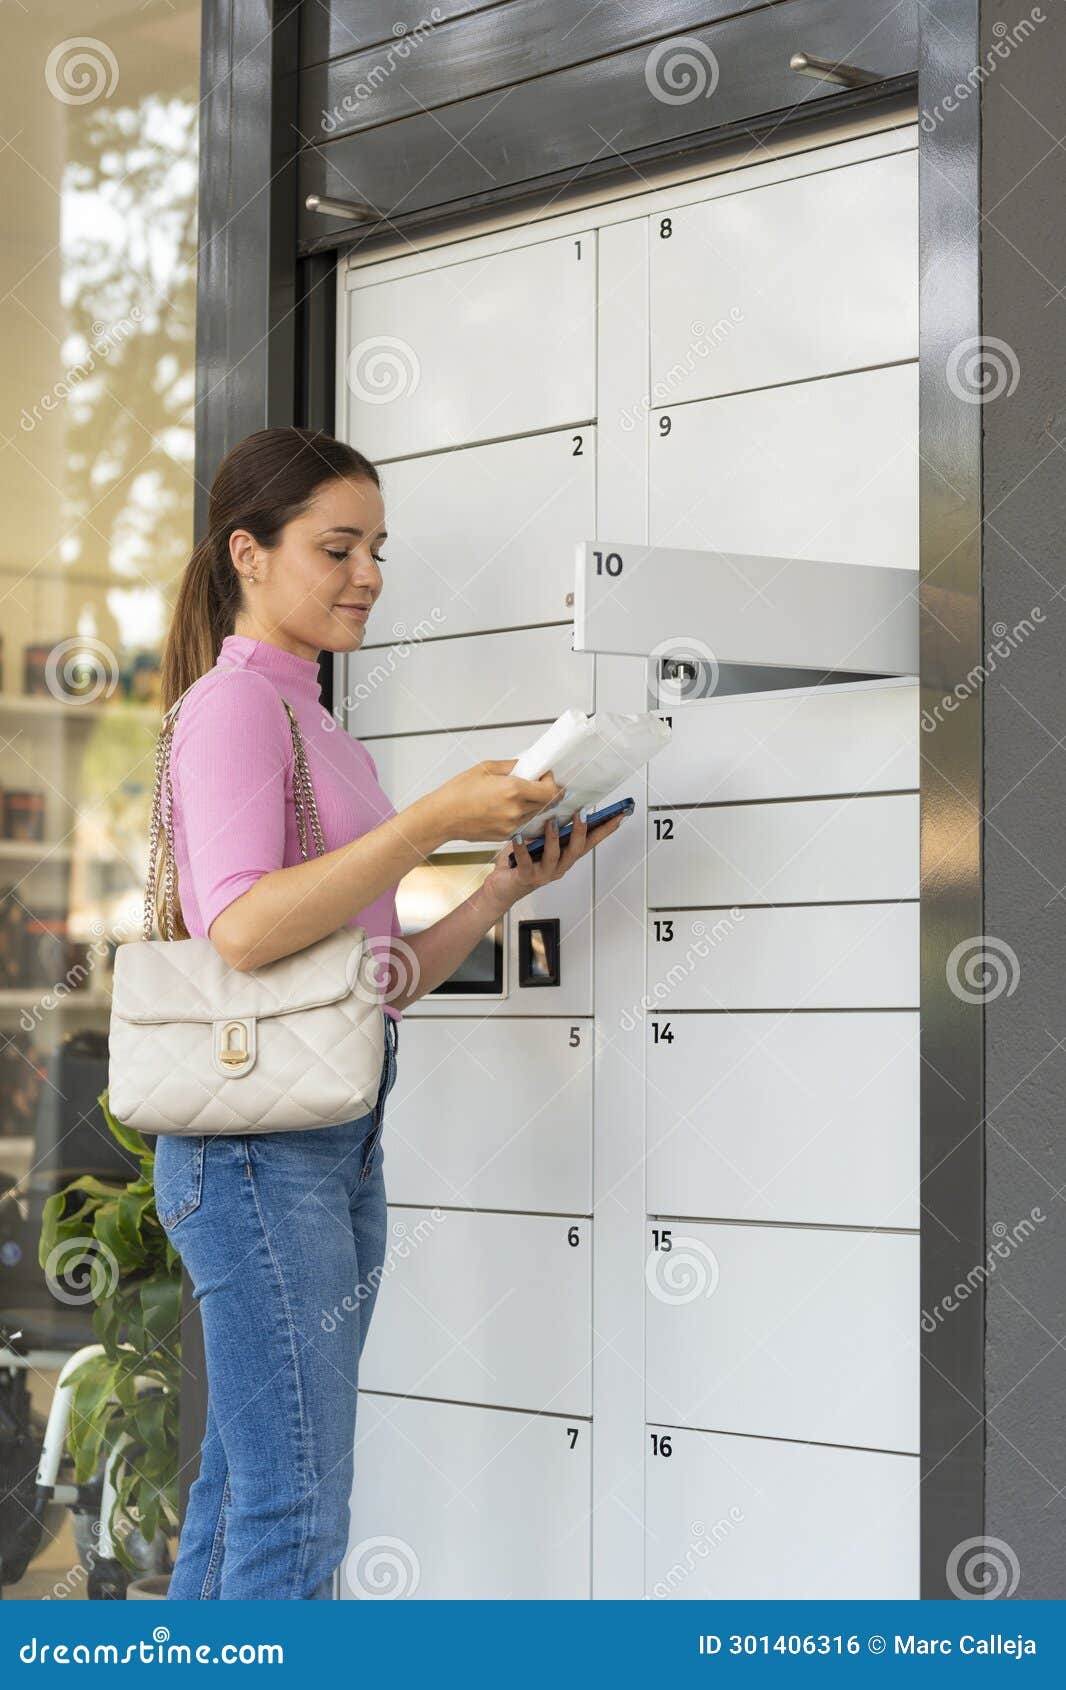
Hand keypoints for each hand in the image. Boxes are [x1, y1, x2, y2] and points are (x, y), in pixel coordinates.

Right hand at [427, 759, 563, 841]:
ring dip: (534, 803)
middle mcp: (516, 810)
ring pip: (536, 814)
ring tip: (515, 795)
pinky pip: (523, 823)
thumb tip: (528, 766)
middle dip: (544, 791)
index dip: (552, 782)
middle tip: (534, 783)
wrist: (442, 817)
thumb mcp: (486, 768)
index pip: (551, 791)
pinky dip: (521, 814)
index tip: (544, 775)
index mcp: (513, 790)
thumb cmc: (458, 792)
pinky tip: (505, 807)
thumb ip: (512, 766)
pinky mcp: (506, 835)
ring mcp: (512, 825)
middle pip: (547, 803)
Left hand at [481, 806, 626, 906]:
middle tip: (584, 813)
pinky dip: (522, 849)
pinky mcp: (526, 877)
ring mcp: (544, 874)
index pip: (590, 842)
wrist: (502, 888)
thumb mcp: (539, 841)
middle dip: (582, 831)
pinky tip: (518, 837)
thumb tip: (556, 804)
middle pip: (577, 849)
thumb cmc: (520, 863)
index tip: (617, 816)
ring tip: (553, 822)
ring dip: (555, 839)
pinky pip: (526, 862)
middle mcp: (559, 867)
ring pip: (555, 856)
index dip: (605, 830)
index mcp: (565, 857)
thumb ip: (549, 828)